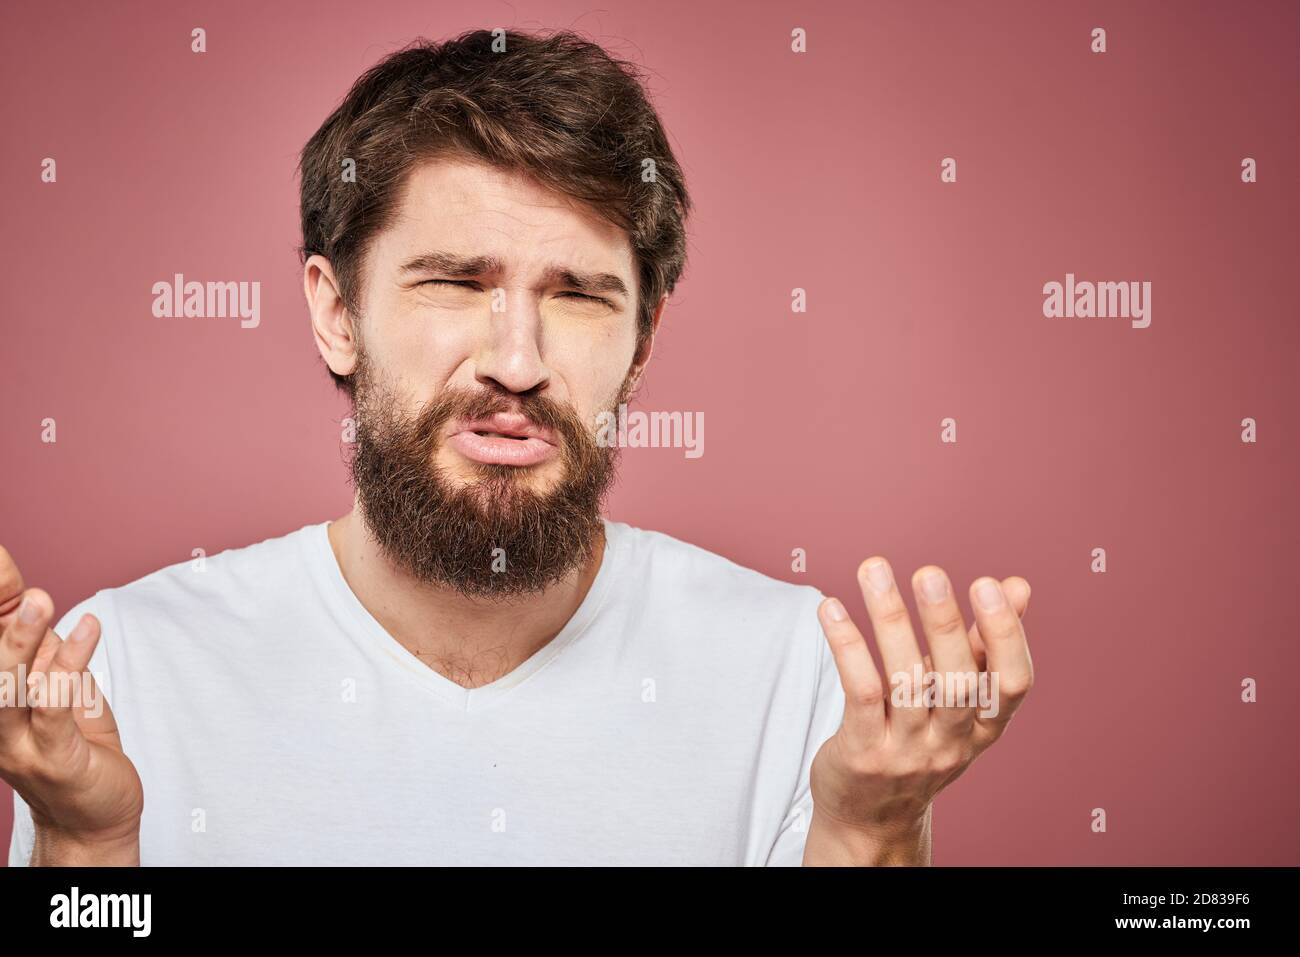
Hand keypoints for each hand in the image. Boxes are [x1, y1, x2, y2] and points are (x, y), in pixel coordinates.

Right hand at [0, 546, 142, 864]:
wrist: (94, 819)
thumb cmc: (78, 751)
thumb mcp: (62, 692)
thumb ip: (47, 655)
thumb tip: (32, 604)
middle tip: (10, 576)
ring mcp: (19, 745)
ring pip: (10, 686)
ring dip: (22, 640)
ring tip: (40, 599)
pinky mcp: (55, 758)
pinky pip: (56, 707)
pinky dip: (71, 665)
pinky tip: (87, 630)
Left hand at [805, 558, 1032, 863]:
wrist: (870, 819)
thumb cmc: (917, 741)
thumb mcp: (957, 702)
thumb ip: (984, 644)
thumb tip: (1018, 586)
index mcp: (984, 728)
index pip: (1012, 683)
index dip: (1006, 635)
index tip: (990, 584)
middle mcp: (951, 743)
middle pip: (958, 681)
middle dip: (944, 622)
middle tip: (929, 574)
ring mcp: (908, 752)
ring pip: (906, 681)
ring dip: (889, 619)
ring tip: (874, 570)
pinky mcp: (864, 753)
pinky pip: (860, 692)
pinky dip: (847, 646)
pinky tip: (831, 608)